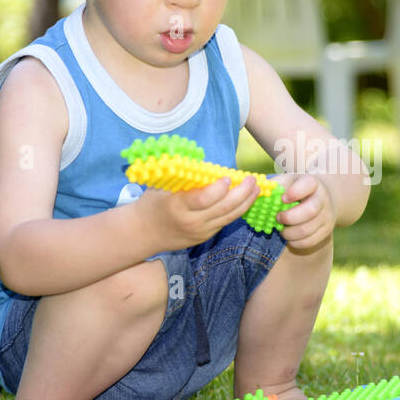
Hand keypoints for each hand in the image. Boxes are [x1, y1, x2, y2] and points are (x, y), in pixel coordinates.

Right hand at [136, 175, 259, 251]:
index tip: (228, 177)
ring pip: (229, 217)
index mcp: (178, 206)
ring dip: (246, 202)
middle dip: (242, 193)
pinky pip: (225, 221)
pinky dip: (237, 209)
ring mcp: (200, 231)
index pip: (204, 199)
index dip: (219, 188)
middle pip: (223, 208)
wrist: (143, 233)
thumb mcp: (162, 186)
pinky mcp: (205, 236)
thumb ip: (183, 176)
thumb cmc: (152, 203)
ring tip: (256, 188)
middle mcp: (191, 221)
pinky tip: (246, 198)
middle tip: (252, 180)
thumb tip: (206, 162)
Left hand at [274, 173, 335, 252]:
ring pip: (307, 230)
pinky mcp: (326, 231)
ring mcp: (327, 216)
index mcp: (312, 183)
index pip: (308, 184)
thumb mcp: (288, 182)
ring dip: (288, 233)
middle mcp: (323, 199)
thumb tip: (260, 194)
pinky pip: (308, 242)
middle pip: (310, 211)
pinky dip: (294, 242)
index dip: (294, 192)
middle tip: (277, 218)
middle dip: (289, 217)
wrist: (320, 198)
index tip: (283, 198)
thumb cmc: (296, 189)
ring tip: (281, 229)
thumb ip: (275, 186)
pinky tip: (289, 236)